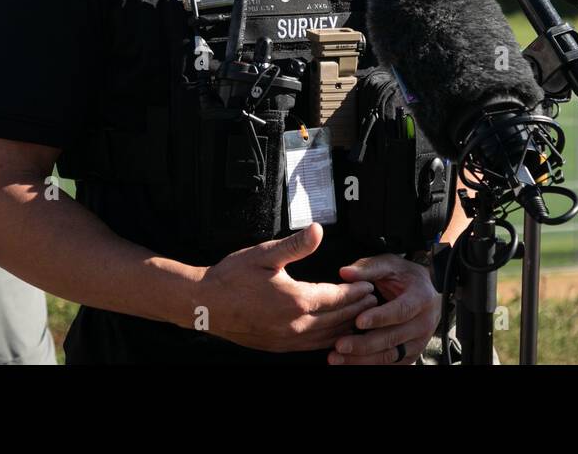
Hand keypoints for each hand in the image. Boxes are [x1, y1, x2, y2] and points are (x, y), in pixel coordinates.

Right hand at [197, 223, 378, 352]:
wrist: (205, 305)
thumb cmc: (232, 277)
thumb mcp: (264, 254)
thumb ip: (295, 245)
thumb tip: (319, 230)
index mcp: (295, 300)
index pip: (336, 298)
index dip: (355, 293)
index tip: (369, 287)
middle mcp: (295, 325)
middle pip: (337, 319)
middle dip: (357, 310)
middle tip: (373, 301)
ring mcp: (287, 340)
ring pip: (326, 337)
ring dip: (346, 327)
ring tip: (359, 317)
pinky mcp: (278, 347)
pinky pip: (311, 347)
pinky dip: (328, 340)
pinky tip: (333, 334)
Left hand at [327, 254, 441, 364]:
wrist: (425, 293)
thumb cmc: (405, 277)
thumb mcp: (390, 265)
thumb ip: (367, 268)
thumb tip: (345, 272)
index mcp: (421, 298)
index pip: (401, 311)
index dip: (380, 317)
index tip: (359, 320)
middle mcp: (423, 323)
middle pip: (393, 338)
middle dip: (365, 344)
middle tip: (340, 344)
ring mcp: (418, 342)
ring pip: (390, 356)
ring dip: (362, 359)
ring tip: (337, 357)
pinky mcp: (410, 355)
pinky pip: (389, 364)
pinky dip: (368, 364)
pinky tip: (348, 362)